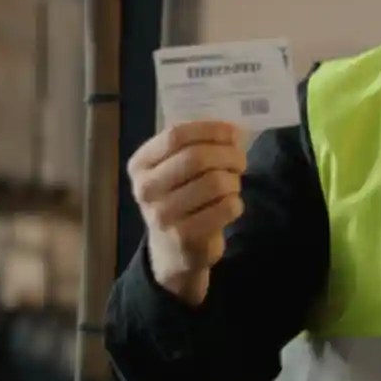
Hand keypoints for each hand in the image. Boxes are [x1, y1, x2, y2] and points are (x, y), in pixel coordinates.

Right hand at [127, 120, 247, 305]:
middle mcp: (146, 189)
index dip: (210, 129)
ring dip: (233, 180)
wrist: (173, 250)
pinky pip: (226, 207)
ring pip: (215, 182)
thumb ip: (198, 145)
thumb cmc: (179, 197)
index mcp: (141, 165)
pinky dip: (235, 202)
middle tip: (240, 161)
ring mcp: (163, 215)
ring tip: (232, 185)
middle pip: (197, 157)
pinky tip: (230, 205)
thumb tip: (234, 131)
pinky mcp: (185, 237)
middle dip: (228, 155)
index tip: (232, 133)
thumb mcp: (175, 169)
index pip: (176, 135)